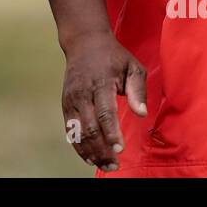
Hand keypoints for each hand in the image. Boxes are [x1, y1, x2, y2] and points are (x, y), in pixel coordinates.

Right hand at [61, 30, 147, 172]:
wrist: (84, 42)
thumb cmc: (113, 56)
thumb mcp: (132, 66)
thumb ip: (138, 90)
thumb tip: (141, 113)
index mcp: (100, 82)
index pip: (105, 112)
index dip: (111, 132)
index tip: (119, 149)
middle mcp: (82, 92)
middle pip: (89, 127)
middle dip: (101, 149)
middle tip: (114, 165)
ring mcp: (71, 99)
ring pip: (78, 131)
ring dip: (90, 151)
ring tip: (105, 165)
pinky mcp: (65, 103)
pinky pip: (70, 129)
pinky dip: (78, 146)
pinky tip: (90, 157)